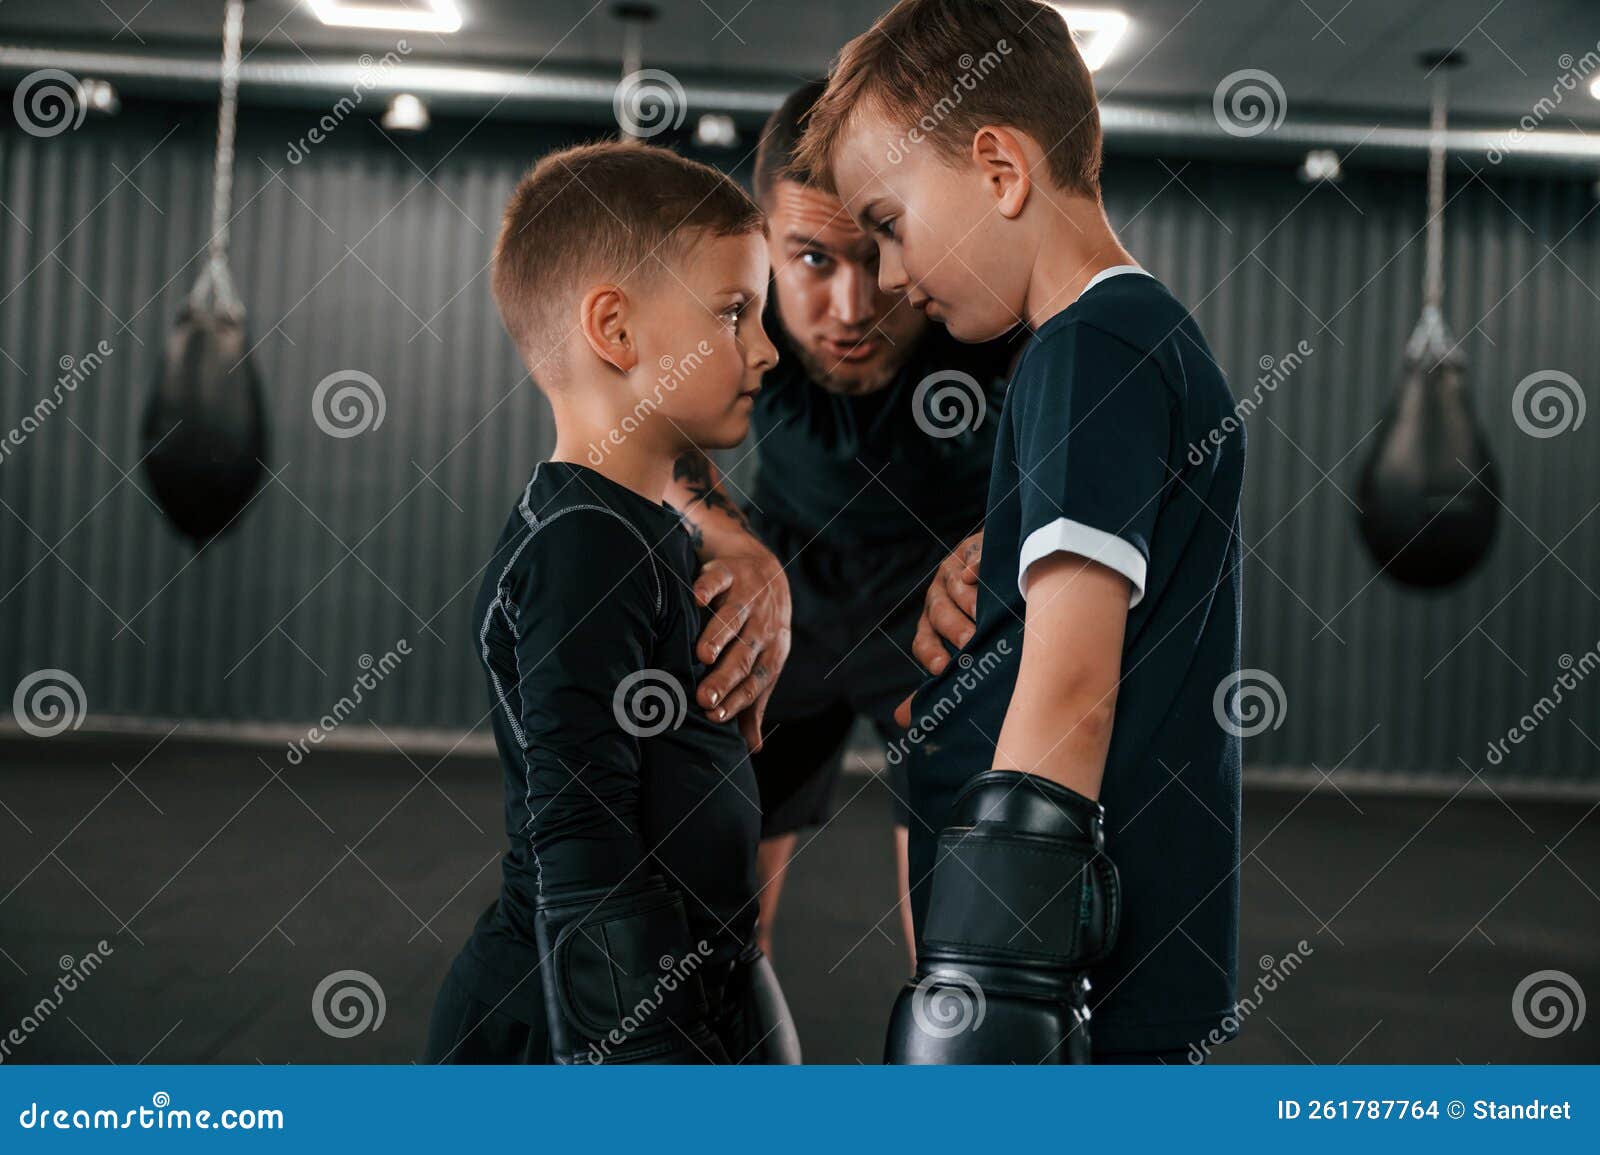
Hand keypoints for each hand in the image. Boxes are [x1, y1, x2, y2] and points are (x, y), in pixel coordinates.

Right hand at [692, 548, 791, 751]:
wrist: (767, 570)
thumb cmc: (759, 628)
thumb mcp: (763, 663)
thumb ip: (753, 704)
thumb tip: (753, 750)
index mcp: (771, 652)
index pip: (755, 680)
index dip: (737, 699)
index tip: (715, 717)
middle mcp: (762, 626)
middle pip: (744, 655)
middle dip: (724, 678)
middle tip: (704, 698)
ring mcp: (747, 597)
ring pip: (734, 618)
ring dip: (719, 636)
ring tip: (703, 655)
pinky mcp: (730, 572)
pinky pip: (719, 579)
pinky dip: (708, 587)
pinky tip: (695, 599)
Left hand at [893, 530, 983, 728]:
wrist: (1000, 565)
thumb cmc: (981, 617)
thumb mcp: (960, 647)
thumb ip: (938, 681)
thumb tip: (901, 720)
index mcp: (932, 623)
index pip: (923, 640)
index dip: (931, 652)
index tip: (943, 668)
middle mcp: (939, 596)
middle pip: (938, 613)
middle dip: (954, 628)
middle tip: (970, 641)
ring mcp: (955, 569)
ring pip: (954, 586)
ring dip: (968, 600)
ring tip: (985, 613)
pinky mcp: (975, 548)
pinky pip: (971, 556)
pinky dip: (975, 564)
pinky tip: (979, 573)